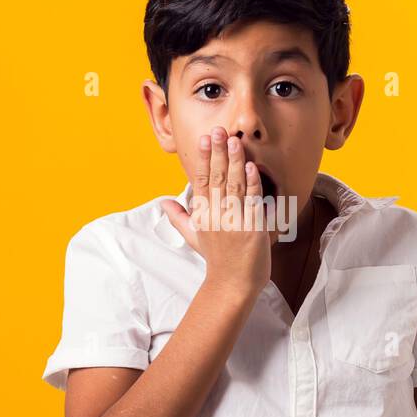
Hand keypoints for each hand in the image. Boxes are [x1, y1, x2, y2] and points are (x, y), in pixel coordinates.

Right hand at [161, 125, 276, 297]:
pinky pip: (251, 202)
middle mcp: (215, 217)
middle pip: (216, 178)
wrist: (232, 286)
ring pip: (233, 186)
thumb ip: (179, 217)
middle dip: (218, 153)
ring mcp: (233, 222)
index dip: (203, 158)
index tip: (205, 139)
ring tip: (235, 141)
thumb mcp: (194, 237)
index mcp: (202, 215)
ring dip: (235, 162)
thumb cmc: (217, 260)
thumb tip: (164, 202)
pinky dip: (251, 184)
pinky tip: (252, 167)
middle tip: (219, 130)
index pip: (201, 181)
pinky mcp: (251, 229)